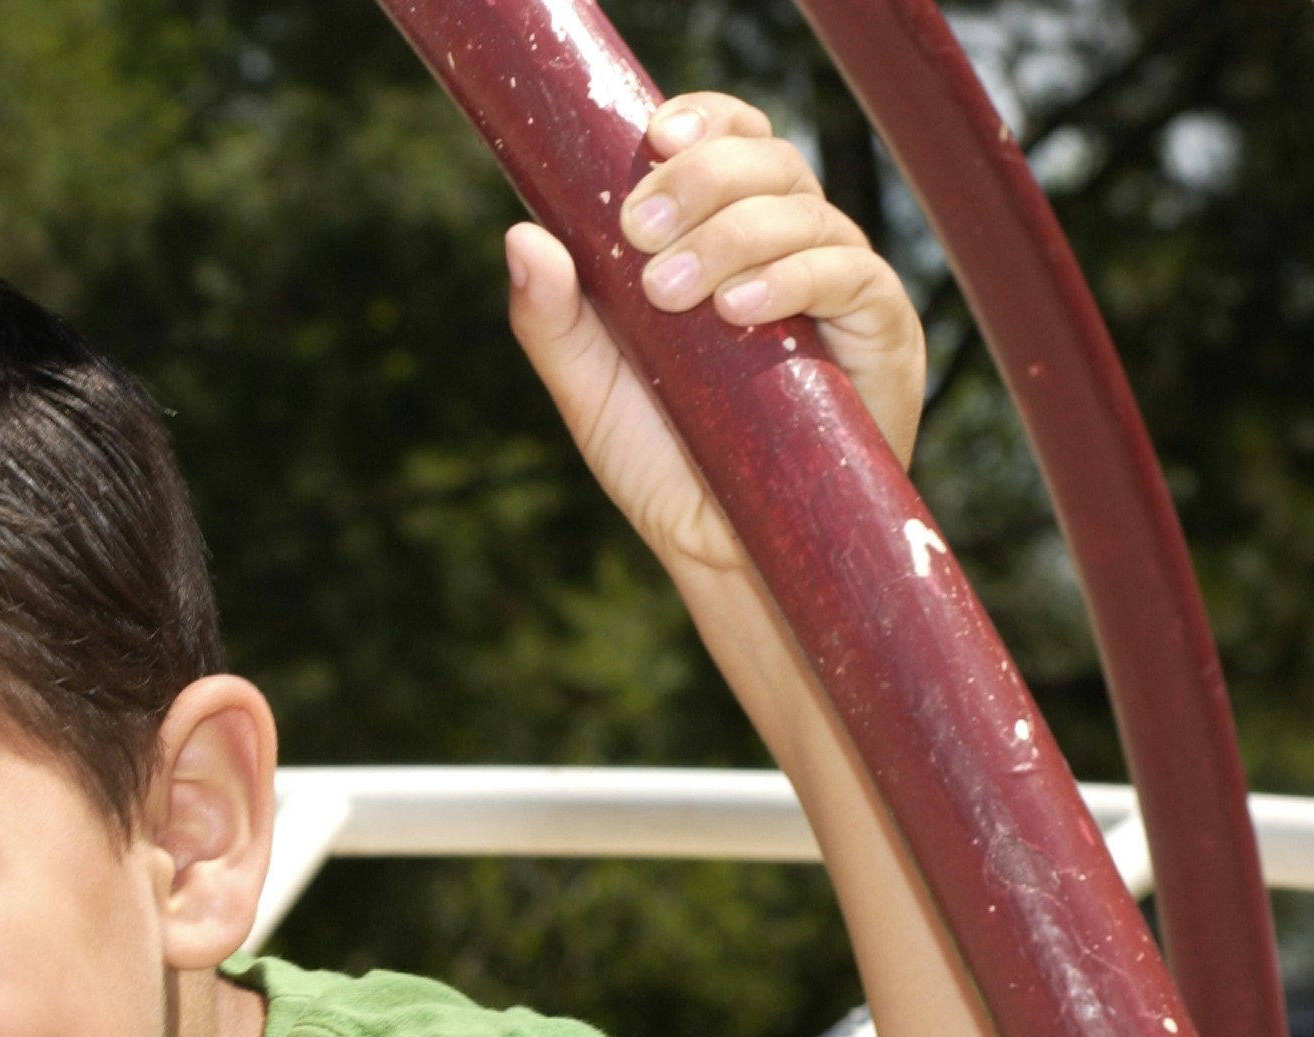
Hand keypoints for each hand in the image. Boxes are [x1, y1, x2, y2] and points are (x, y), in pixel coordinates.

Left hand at [505, 92, 925, 580]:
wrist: (725, 548)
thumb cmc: (663, 462)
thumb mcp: (590, 389)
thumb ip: (554, 318)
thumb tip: (521, 234)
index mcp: (723, 240)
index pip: (731, 142)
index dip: (701, 122)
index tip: (650, 137)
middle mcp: (786, 248)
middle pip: (769, 160)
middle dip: (701, 178)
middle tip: (639, 229)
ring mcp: (837, 285)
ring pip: (804, 210)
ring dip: (731, 236)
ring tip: (672, 293)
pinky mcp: (880, 330)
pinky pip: (851, 274)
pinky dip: (793, 279)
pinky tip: (740, 309)